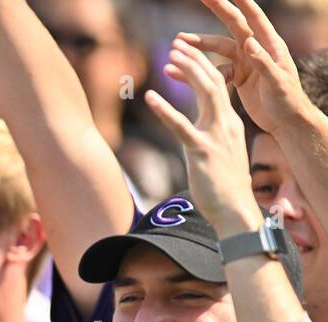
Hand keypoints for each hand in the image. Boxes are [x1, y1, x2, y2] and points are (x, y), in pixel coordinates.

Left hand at [146, 38, 263, 237]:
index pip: (217, 87)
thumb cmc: (223, 189)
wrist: (234, 210)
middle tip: (176, 47)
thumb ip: (207, 141)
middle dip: (196, 61)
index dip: (200, 70)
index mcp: (229, 124)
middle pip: (214, 81)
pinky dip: (165, 110)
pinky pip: (181, 126)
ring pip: (205, 93)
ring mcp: (216, 135)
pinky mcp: (202, 150)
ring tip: (169, 59)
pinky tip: (149, 97)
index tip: (180, 60)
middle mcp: (226, 124)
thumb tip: (194, 138)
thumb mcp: (218, 157)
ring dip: (188, 72)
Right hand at [181, 0, 309, 134]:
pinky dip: (196, 72)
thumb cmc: (287, 101)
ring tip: (177, 44)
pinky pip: (212, 71)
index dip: (242, 2)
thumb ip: (263, 62)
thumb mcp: (277, 82)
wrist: (285, 122)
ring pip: (217, 49)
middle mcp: (255, 50)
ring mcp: (244, 63)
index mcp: (269, 45)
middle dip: (218, 10)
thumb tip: (249, 43)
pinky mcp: (236, 78)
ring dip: (198, 46)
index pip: (254, 18)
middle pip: (232, 25)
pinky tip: (177, 74)